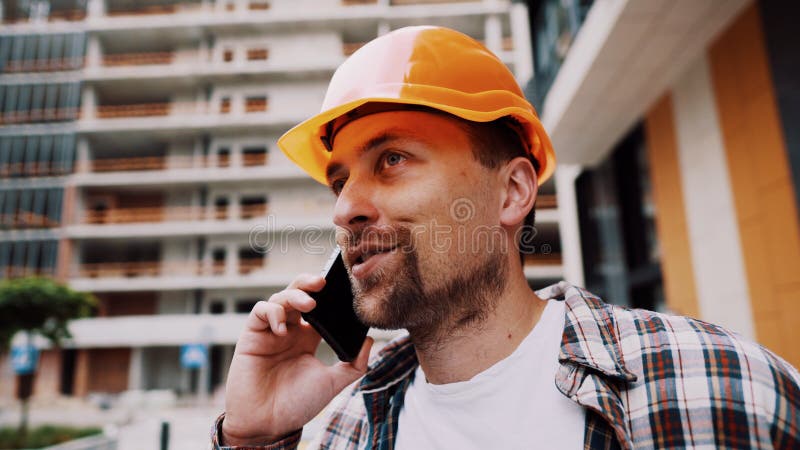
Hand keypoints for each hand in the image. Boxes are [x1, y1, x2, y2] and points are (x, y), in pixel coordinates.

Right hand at [222, 273, 373, 445]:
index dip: (328, 295)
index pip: (319, 307)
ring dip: (295, 295)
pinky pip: (260, 312)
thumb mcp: (332, 384)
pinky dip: (272, 313)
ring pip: (280, 297)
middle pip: (299, 294)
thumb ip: (354, 365)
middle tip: (322, 281)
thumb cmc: (297, 405)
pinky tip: (282, 328)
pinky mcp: (252, 335)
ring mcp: (271, 331)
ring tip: (309, 304)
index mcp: (308, 338)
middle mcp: (290, 331)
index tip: (342, 289)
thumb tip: (370, 340)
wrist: (267, 423)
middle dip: (309, 283)